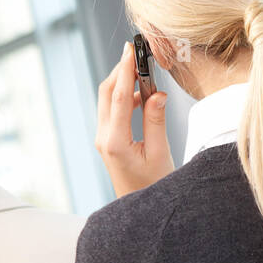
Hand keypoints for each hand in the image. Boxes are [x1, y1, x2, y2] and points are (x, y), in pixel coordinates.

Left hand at [96, 42, 173, 197]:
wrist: (139, 212)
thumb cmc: (153, 187)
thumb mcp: (160, 153)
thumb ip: (156, 121)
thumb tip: (157, 93)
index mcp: (115, 141)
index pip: (120, 96)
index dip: (126, 70)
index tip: (131, 50)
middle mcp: (103, 138)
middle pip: (107, 93)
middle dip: (120, 71)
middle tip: (136, 53)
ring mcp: (102, 139)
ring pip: (107, 100)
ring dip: (123, 83)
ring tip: (144, 72)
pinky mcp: (107, 140)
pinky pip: (112, 110)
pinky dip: (125, 97)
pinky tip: (142, 96)